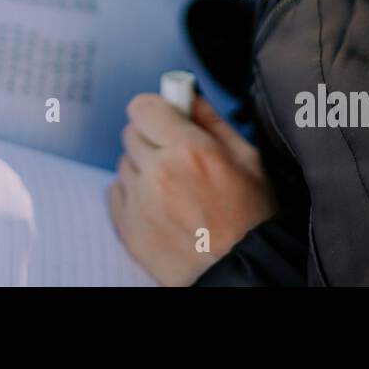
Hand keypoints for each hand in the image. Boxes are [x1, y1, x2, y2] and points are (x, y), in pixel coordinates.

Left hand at [109, 94, 275, 285]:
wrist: (243, 273)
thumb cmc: (252, 218)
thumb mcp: (248, 159)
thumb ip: (212, 121)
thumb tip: (188, 95)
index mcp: (189, 149)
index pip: (142, 106)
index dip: (155, 111)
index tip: (166, 119)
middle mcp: (158, 172)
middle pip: (130, 133)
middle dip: (151, 139)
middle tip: (176, 157)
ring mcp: (139, 202)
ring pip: (124, 164)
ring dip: (143, 169)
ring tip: (174, 189)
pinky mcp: (127, 227)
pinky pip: (116, 192)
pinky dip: (133, 196)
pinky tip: (160, 207)